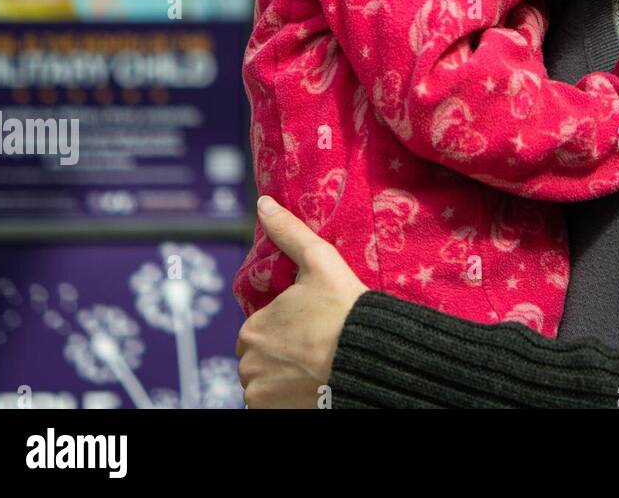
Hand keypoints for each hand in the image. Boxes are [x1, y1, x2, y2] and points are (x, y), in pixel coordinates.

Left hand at [236, 197, 368, 408]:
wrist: (370, 360)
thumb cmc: (345, 310)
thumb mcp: (320, 262)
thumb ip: (289, 232)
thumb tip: (264, 203)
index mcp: (253, 328)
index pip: (261, 331)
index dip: (286, 329)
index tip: (311, 328)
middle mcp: (248, 364)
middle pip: (261, 360)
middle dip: (282, 355)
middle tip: (316, 348)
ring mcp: (259, 395)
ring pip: (266, 384)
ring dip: (283, 379)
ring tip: (316, 368)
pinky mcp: (271, 415)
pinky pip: (272, 406)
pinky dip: (286, 399)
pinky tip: (311, 386)